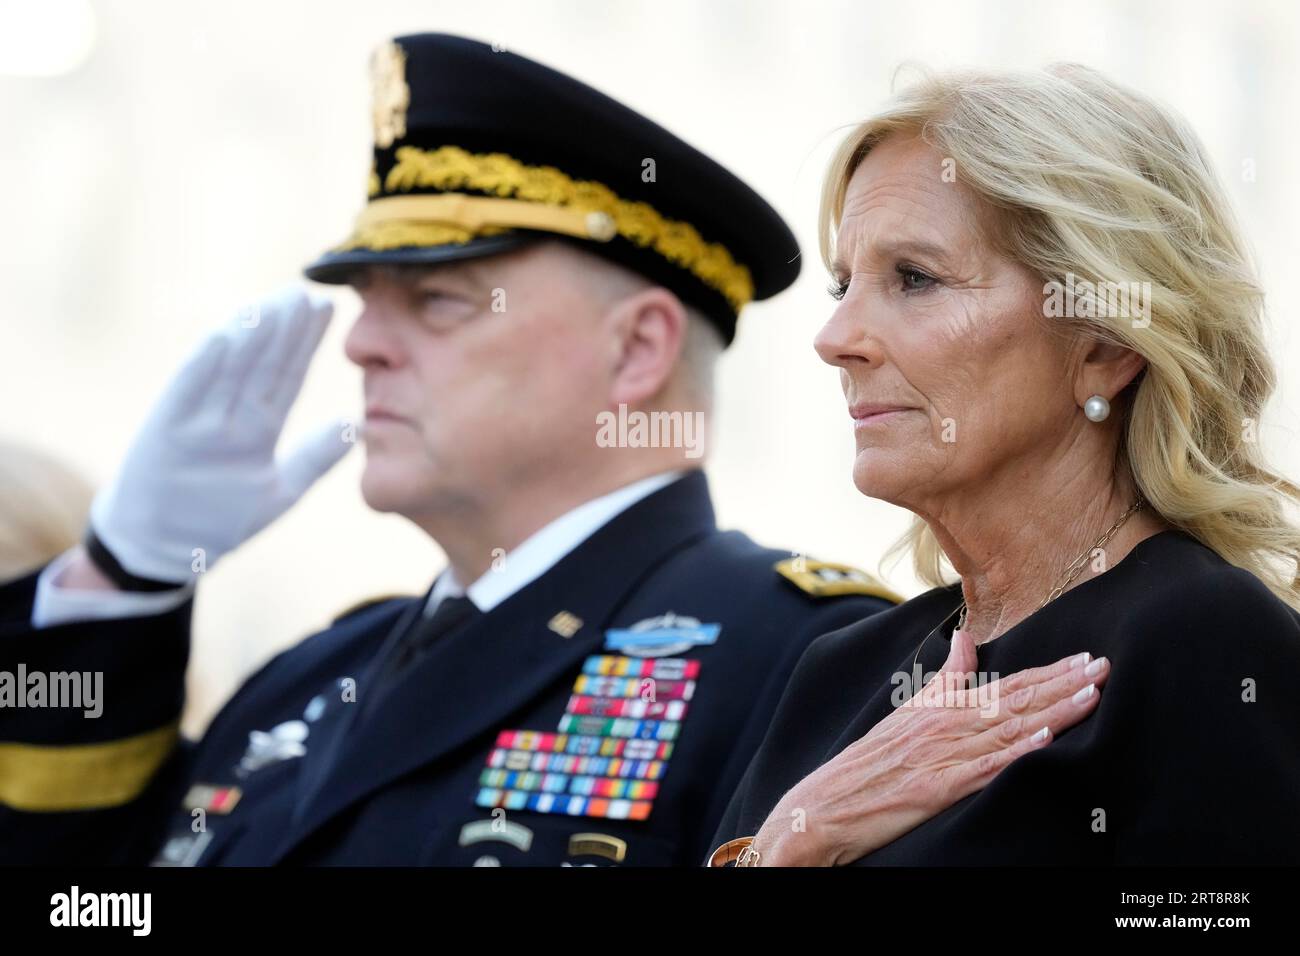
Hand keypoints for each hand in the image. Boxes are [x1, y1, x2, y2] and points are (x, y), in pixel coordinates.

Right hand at [88, 285, 353, 583]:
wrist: (163, 552)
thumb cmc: (220, 520)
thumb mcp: (281, 490)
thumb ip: (315, 456)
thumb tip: (358, 424)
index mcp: (258, 427)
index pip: (287, 375)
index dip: (306, 343)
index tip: (328, 309)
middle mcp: (229, 417)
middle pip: (262, 364)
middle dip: (285, 328)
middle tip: (309, 292)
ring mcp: (198, 421)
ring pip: (230, 369)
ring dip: (251, 334)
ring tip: (276, 301)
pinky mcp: (165, 431)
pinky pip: (187, 392)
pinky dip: (204, 364)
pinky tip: (225, 334)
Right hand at [752, 632, 1109, 864]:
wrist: (826, 804)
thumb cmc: (869, 761)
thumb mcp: (907, 710)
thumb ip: (945, 677)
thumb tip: (965, 637)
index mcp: (943, 707)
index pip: (1007, 685)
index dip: (1049, 672)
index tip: (1086, 658)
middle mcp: (947, 725)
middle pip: (1015, 701)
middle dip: (1063, 684)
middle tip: (1103, 666)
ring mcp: (944, 755)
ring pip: (1008, 729)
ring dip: (1053, 711)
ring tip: (1090, 695)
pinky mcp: (938, 787)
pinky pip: (984, 768)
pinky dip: (1015, 752)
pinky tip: (1043, 740)